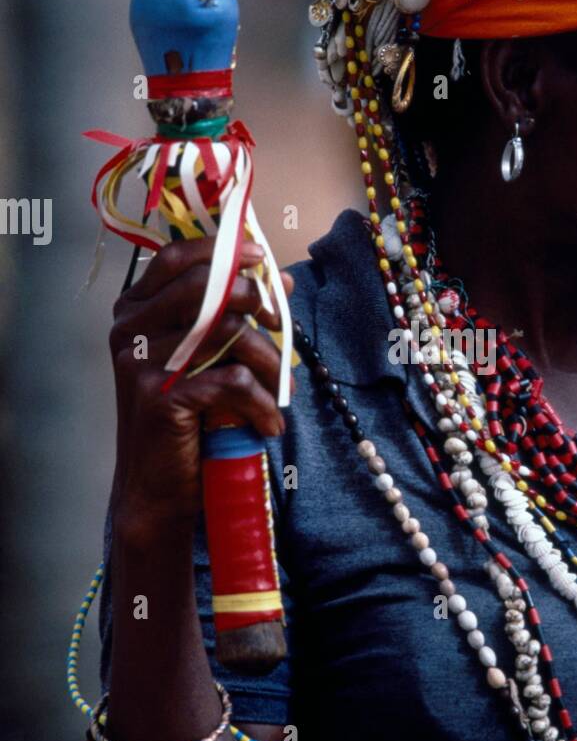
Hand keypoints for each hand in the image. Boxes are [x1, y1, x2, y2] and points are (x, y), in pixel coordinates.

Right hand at [109, 236, 293, 530]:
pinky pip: (232, 381)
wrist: (159, 489)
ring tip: (282, 391)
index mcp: (134, 311)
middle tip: (283, 326)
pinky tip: (269, 425)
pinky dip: (261, 404)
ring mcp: (140, 361)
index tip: (262, 257)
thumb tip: (283, 280)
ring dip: (268, 361)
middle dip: (256, 301)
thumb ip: (233, 317)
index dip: (222, 250)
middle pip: (207, 288)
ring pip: (227, 331)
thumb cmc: (187, 421)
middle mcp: (128, 329)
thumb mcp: (208, 360)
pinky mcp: (159, 396)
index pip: (176, 259)